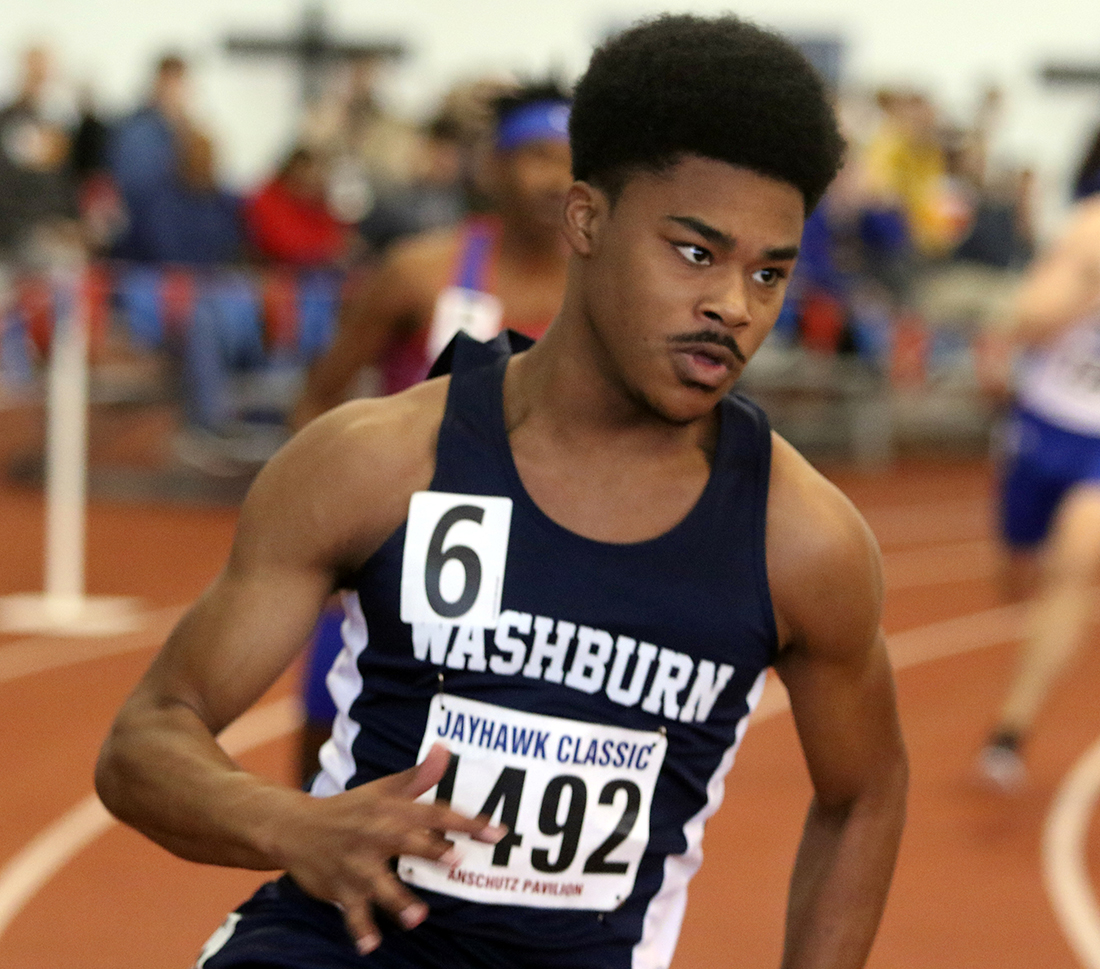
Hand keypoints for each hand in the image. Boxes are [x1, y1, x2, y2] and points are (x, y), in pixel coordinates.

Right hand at [282, 743, 504, 954]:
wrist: (294, 826)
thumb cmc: (350, 808)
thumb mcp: (383, 789)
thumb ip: (420, 776)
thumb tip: (446, 749)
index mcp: (392, 810)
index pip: (435, 813)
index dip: (466, 822)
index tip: (497, 832)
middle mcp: (375, 835)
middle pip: (408, 842)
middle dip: (431, 851)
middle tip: (455, 860)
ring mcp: (357, 864)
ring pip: (380, 884)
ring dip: (398, 900)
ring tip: (417, 918)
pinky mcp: (340, 888)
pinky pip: (351, 913)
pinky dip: (360, 929)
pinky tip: (371, 946)